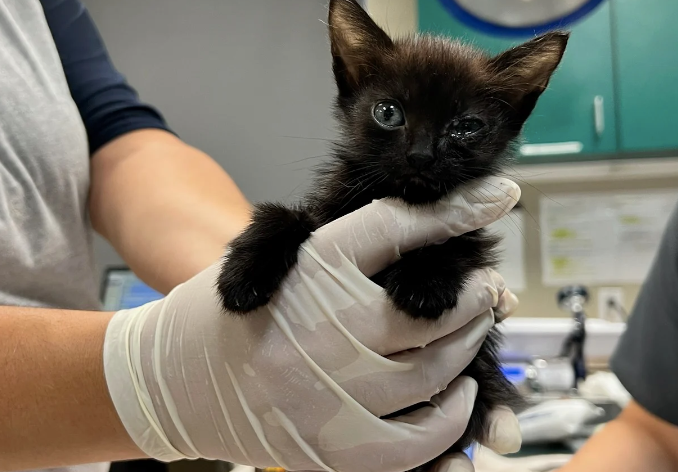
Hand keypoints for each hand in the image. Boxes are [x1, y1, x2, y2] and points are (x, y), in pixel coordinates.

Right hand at [103, 176, 521, 471]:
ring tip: (472, 336)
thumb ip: (357, 241)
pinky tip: (458, 398)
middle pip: (430, 309)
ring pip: (434, 373)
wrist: (173, 382)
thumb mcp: (283, 257)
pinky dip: (450, 421)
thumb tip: (437, 228)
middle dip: (474, 296)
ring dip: (468, 351)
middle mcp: (321, 326)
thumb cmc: (235, 314)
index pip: (397, 225)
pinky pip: (416, 442)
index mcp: (308, 267)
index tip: (503, 194)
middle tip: (486, 291)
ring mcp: (327, 392)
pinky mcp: (331, 447)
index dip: (458, 209)